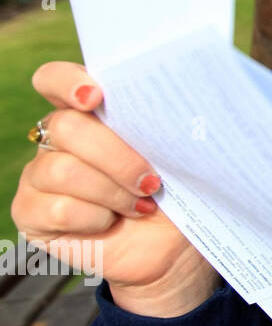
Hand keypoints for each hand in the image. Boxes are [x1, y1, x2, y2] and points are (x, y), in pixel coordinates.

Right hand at [11, 61, 218, 315]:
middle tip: (153, 181)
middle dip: (116, 156)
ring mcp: (40, 175)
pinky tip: (113, 222)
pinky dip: (95, 217)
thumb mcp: (181, 153)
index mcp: (91, 111)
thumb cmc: (179, 191)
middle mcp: (58, 138)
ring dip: (111, 191)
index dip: (67, 81)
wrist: (172, 246)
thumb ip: (168, 123)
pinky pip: (56, 208)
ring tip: (143, 205)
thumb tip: (187, 97)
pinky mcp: (31, 213)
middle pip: (66, 127)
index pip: (55, 79)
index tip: (96, 96)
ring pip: (61, 170)